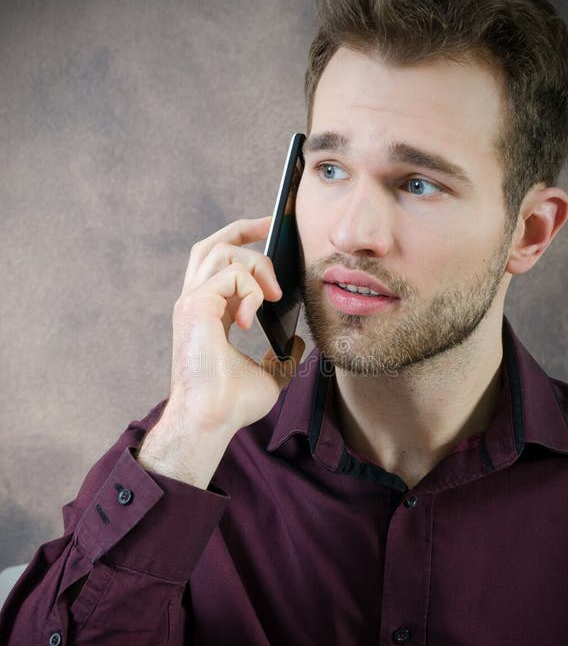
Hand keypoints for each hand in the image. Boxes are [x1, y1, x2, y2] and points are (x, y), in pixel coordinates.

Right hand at [137, 217, 304, 487]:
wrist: (212, 421)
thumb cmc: (231, 405)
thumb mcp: (268, 376)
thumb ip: (281, 357)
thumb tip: (298, 343)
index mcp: (209, 313)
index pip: (221, 264)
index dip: (245, 244)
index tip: (273, 234)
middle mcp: (196, 302)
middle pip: (213, 244)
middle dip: (244, 228)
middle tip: (275, 224)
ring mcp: (192, 302)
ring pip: (222, 250)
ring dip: (256, 264)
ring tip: (274, 294)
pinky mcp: (195, 306)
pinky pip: (228, 272)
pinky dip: (249, 287)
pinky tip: (254, 316)